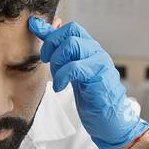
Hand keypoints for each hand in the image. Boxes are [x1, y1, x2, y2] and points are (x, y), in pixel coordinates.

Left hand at [28, 17, 148, 148]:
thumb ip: (58, 51)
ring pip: (72, 45)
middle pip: (70, 32)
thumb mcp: (71, 70)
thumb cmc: (91, 95)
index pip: (70, 28)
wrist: (111, 120)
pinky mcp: (99, 76)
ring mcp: (99, 62)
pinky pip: (75, 67)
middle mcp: (96, 51)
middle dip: (52, 46)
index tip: (37, 39)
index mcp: (89, 48)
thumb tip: (38, 29)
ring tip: (57, 79)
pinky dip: (62, 77)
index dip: (51, 33)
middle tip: (46, 62)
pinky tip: (60, 88)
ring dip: (57, 62)